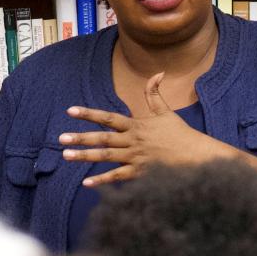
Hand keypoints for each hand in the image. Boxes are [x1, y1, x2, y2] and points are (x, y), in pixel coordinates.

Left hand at [60, 73, 256, 186]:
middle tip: (61, 137)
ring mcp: (136, 157)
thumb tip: (158, 72)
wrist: (195, 154)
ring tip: (66, 156)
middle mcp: (133, 140)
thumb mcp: (166, 111)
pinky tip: (87, 183)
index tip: (71, 110)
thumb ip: (155, 93)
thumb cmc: (180, 133)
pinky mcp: (140, 172)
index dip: (89, 113)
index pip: (108, 117)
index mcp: (136, 124)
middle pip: (103, 138)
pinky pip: (118, 177)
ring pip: (106, 156)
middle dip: (81, 137)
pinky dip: (103, 181)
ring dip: (85, 156)